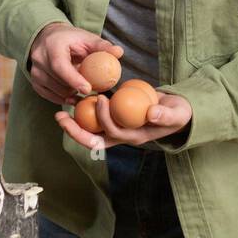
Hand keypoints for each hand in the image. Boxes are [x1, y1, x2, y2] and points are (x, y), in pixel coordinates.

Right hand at [27, 22, 123, 106]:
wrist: (48, 38)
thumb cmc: (71, 38)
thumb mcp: (87, 38)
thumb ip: (103, 46)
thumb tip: (119, 52)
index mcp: (52, 46)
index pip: (60, 66)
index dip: (73, 79)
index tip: (87, 89)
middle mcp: (39, 58)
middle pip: (57, 81)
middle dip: (75, 88)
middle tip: (92, 90)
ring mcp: (34, 71)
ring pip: (53, 90)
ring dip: (69, 94)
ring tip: (83, 89)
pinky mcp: (34, 81)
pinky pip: (48, 95)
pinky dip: (61, 98)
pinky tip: (73, 97)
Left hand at [56, 91, 193, 149]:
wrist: (177, 111)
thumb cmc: (178, 113)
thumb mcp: (176, 113)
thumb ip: (165, 114)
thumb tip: (151, 113)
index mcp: (135, 137)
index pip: (113, 132)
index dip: (104, 117)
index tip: (102, 97)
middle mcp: (123, 136)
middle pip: (94, 140)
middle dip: (75, 132)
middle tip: (60, 117)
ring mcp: (118, 129)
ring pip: (91, 133)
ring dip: (74, 125)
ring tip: (59, 113)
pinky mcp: (116, 120)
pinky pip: (96, 121)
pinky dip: (84, 114)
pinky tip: (74, 102)